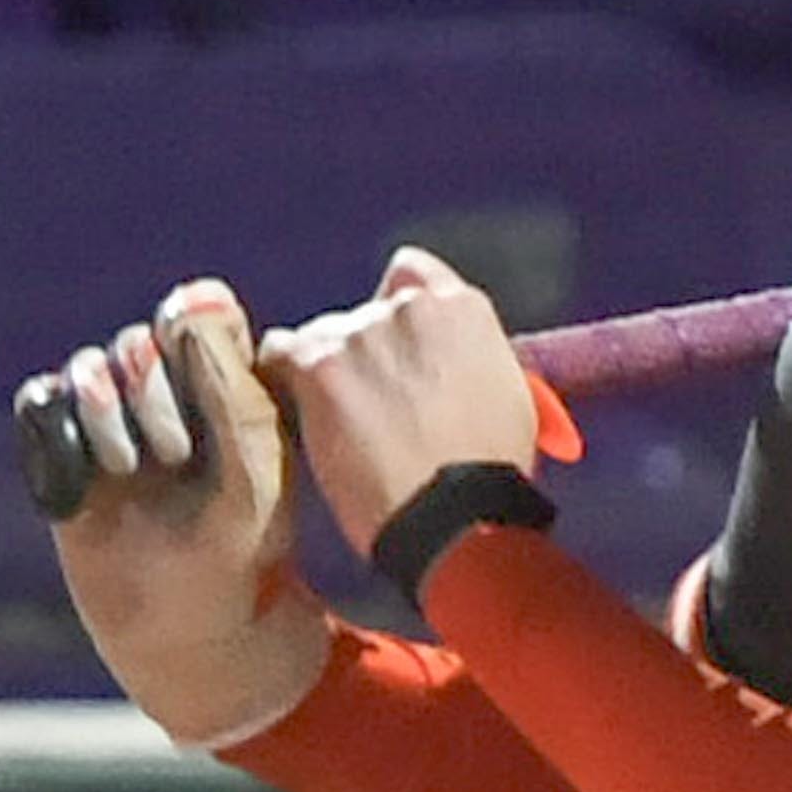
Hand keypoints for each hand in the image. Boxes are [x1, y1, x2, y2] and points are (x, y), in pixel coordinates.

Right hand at [38, 277, 328, 746]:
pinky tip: (94, 474)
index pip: (194, 313)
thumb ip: (232, 383)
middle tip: (176, 459)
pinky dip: (63, 432)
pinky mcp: (63, 446)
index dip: (190, 346)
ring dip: (110, 418)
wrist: (190, 619)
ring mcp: (111, 415)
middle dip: (154, 397)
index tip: (205, 400)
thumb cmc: (241, 544)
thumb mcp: (257, 466)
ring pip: (88, 368)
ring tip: (133, 472)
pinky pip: (42, 402)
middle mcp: (164, 386)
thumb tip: (195, 300)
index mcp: (225, 380)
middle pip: (139, 340)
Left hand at [255, 245, 541, 561]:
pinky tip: (304, 414)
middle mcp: (409, 306)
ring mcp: (361, 332)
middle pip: (365, 313)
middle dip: (367, 352)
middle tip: (377, 406)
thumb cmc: (490, 476)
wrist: (456, 517)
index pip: (412, 273)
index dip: (401, 312)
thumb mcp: (510, 395)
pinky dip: (285, 379)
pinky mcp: (319, 365)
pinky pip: (281, 354)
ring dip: (330, 372)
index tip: (401, 348)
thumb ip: (471, 356)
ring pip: (324, 336)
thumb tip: (452, 361)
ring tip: (347, 428)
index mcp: (463, 309)